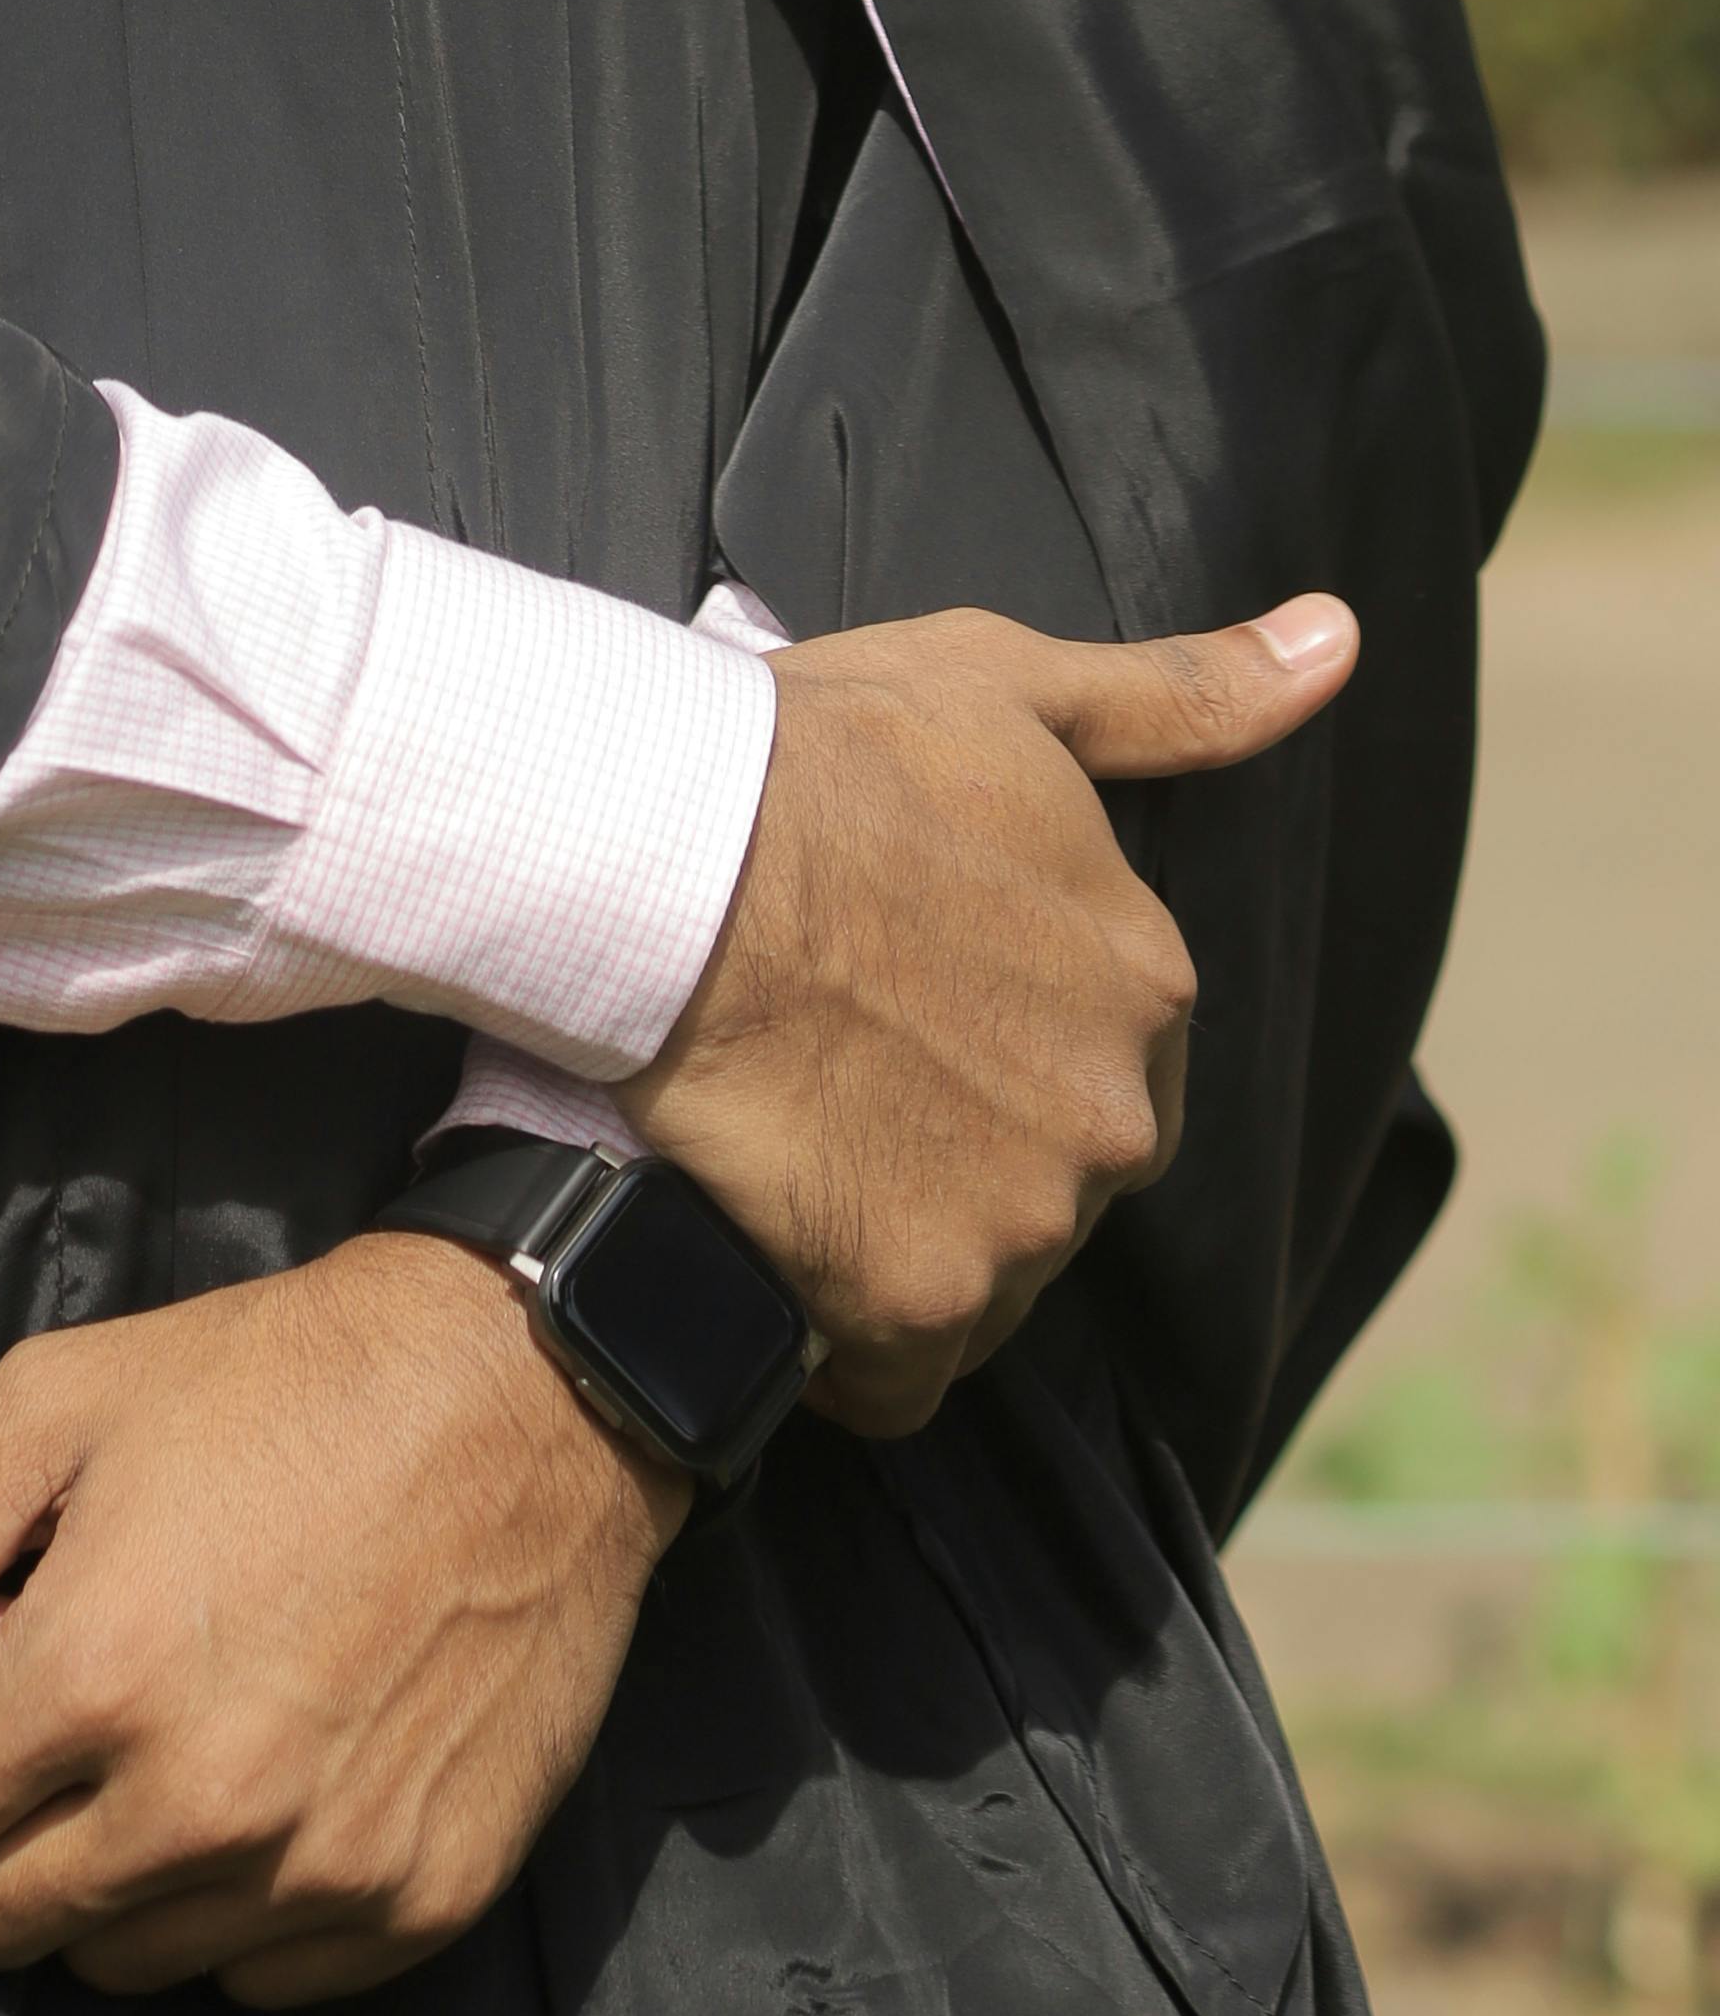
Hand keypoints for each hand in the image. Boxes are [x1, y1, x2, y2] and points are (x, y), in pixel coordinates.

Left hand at [0, 1235, 681, 2007]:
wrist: (526, 1395)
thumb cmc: (274, 1383)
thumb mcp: (52, 1414)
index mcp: (91, 1679)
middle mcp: (201, 1807)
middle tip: (65, 1699)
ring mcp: (319, 1873)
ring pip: (118, 1965)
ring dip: (109, 1871)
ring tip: (170, 1724)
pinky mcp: (417, 1906)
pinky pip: (256, 1983)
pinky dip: (232, 1906)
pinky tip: (263, 1774)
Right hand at [633, 594, 1358, 1435]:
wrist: (673, 858)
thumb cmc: (823, 756)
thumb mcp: (1008, 686)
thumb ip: (1183, 693)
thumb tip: (1341, 638)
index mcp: (1147, 981)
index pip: (1099, 1048)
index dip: (990, 1022)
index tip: (898, 985)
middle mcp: (1114, 1119)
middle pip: (1052, 1171)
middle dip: (963, 1138)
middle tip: (837, 1064)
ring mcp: (1023, 1225)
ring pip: (982, 1271)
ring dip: (902, 1233)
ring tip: (793, 1145)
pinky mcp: (915, 1307)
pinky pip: (896, 1376)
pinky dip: (846, 1341)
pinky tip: (777, 1245)